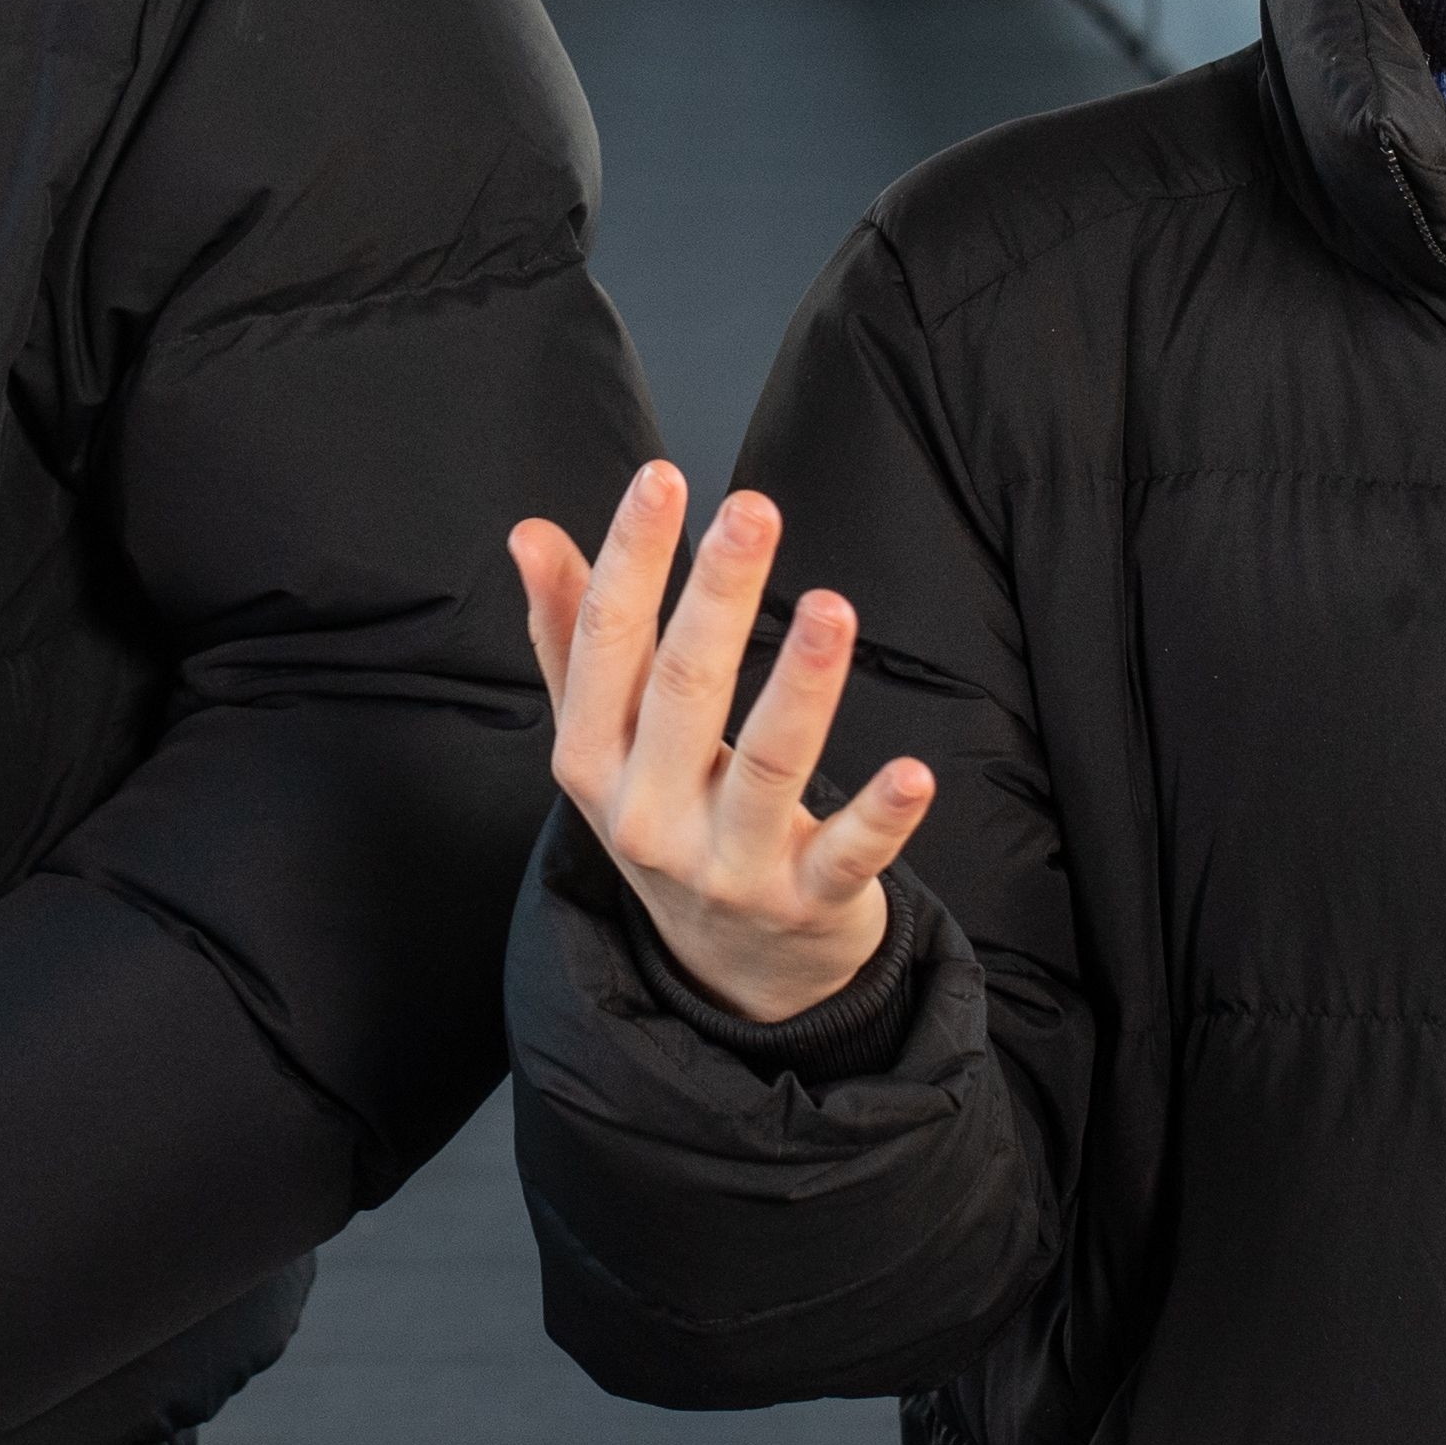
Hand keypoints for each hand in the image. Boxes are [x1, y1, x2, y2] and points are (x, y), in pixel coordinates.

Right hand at [511, 462, 934, 1027]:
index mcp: (592, 761)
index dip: (632, 558)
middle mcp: (647, 815)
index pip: (606, 645)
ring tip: (833, 608)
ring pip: (767, 766)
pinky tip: (915, 773)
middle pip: (682, 691)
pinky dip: (879, 818)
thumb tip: (530, 533)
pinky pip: (844, 857)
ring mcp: (725, 866)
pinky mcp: (803, 903)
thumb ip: (568, 636)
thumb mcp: (600, 742)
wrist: (728, 968)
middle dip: (716, 596)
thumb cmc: (663, 818)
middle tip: (752, 510)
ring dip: (801, 686)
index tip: (662, 476)